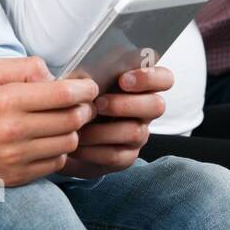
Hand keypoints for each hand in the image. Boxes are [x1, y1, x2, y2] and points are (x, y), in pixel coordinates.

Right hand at [0, 56, 96, 196]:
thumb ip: (26, 66)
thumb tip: (56, 77)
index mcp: (7, 100)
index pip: (62, 95)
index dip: (84, 89)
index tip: (90, 87)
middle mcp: (13, 130)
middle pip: (72, 120)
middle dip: (85, 109)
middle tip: (83, 104)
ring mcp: (16, 157)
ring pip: (69, 142)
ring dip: (74, 130)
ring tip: (66, 122)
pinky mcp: (19, 177)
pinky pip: (58, 163)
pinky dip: (61, 150)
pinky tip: (50, 140)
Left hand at [59, 65, 173, 178]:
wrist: (66, 133)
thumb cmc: (80, 99)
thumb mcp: (85, 81)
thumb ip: (94, 72)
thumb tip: (87, 72)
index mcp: (142, 86)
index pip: (164, 78)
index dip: (150, 78)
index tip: (123, 79)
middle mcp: (146, 111)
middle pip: (156, 106)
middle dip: (127, 104)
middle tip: (99, 104)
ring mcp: (139, 134)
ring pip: (135, 132)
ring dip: (105, 129)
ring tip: (82, 125)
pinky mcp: (126, 157)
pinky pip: (116, 155)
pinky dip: (93, 150)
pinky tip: (77, 144)